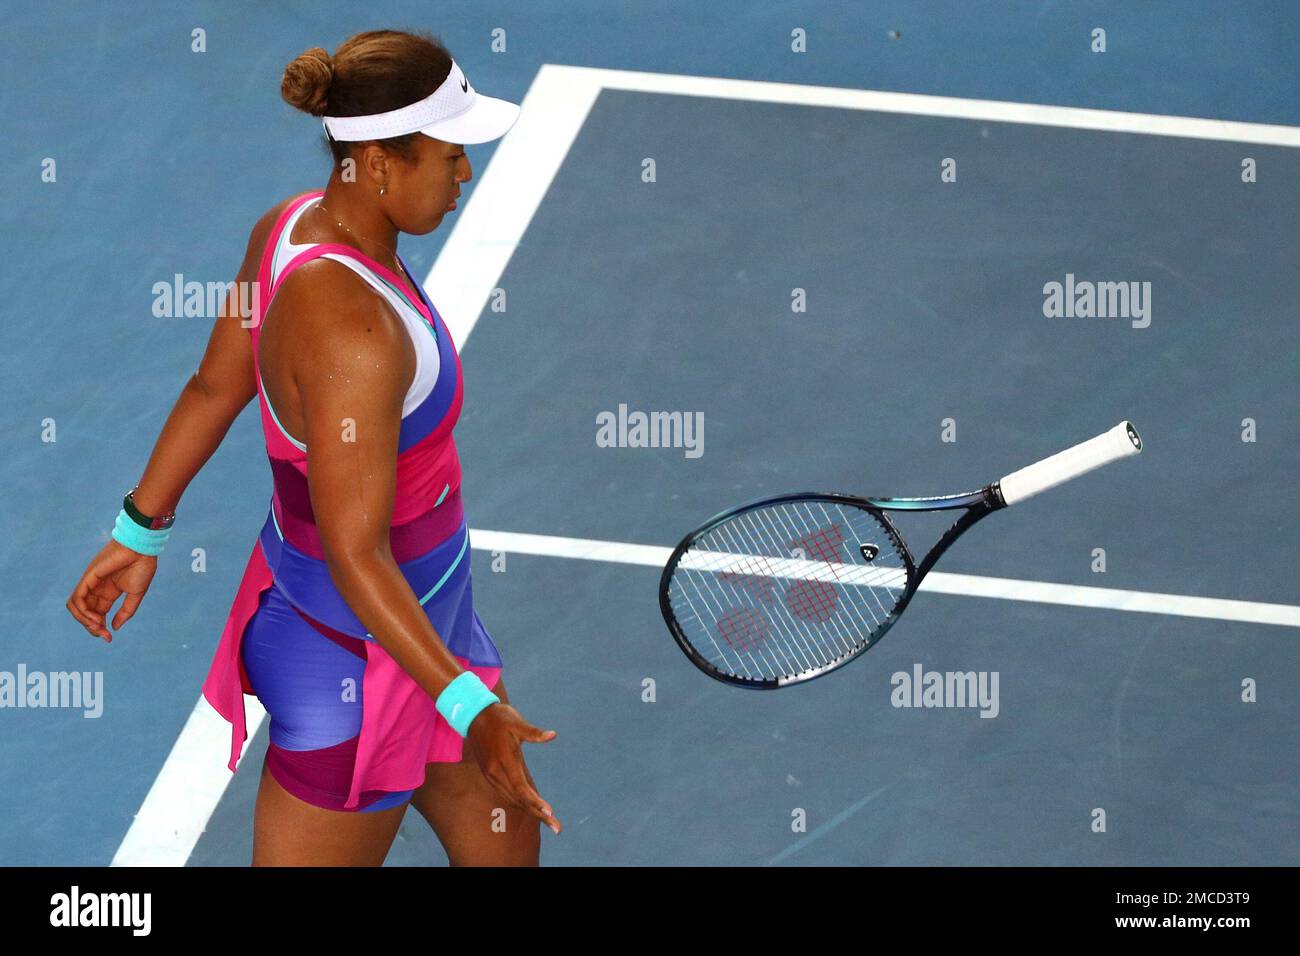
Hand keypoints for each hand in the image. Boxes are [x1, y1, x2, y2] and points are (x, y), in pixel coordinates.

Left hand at [67, 540, 157, 641]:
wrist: (142, 548)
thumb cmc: (142, 567)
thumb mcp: (136, 594)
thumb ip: (126, 611)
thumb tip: (114, 627)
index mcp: (108, 592)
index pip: (97, 614)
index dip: (100, 628)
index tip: (109, 637)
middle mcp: (96, 589)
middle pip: (84, 613)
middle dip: (92, 628)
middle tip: (104, 635)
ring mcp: (90, 583)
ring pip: (76, 606)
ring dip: (84, 621)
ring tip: (98, 627)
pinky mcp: (88, 577)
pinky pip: (77, 598)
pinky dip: (83, 611)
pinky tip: (96, 618)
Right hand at [466, 702, 561, 833]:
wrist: (473, 715)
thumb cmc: (498, 717)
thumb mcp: (517, 722)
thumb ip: (534, 733)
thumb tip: (553, 735)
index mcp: (504, 761)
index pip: (521, 788)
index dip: (535, 801)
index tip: (549, 812)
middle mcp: (495, 772)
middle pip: (519, 799)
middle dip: (538, 814)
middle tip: (557, 828)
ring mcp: (491, 774)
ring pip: (512, 798)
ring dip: (530, 810)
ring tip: (548, 820)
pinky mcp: (489, 774)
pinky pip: (506, 793)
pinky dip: (520, 802)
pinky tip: (530, 806)